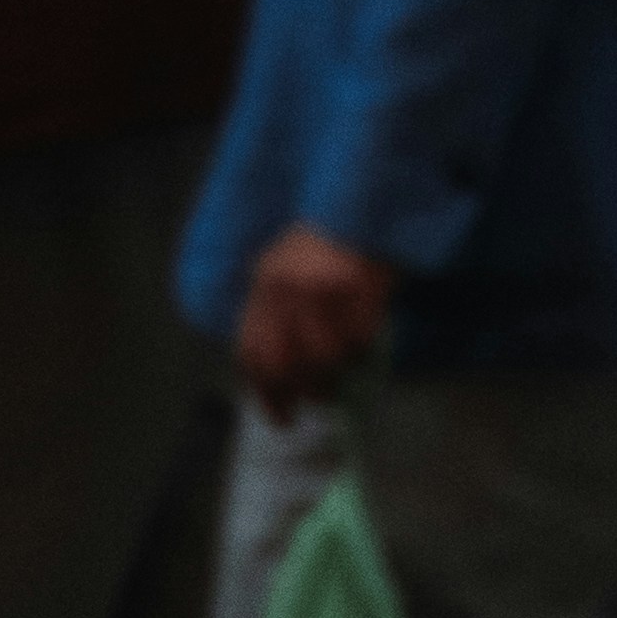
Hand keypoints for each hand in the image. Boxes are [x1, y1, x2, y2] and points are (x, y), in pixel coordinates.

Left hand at [233, 226, 392, 413]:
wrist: (363, 201)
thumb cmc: (323, 240)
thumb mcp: (281, 266)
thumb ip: (271, 310)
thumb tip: (269, 371)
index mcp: (265, 283)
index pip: (253, 351)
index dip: (263, 393)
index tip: (280, 416)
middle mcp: (289, 289)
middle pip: (285, 364)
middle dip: (294, 395)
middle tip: (307, 409)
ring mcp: (325, 289)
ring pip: (324, 358)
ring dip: (333, 376)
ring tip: (339, 378)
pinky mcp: (361, 289)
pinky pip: (360, 339)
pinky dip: (362, 350)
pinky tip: (363, 343)